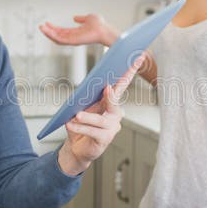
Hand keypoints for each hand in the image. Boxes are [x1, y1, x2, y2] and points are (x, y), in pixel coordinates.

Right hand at [39, 14, 119, 47]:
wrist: (104, 29)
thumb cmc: (99, 25)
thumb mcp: (88, 18)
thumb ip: (81, 19)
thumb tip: (75, 17)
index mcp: (76, 33)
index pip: (62, 31)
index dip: (54, 28)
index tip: (47, 23)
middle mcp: (73, 37)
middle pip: (58, 36)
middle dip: (48, 31)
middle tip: (41, 26)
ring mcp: (72, 40)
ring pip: (57, 38)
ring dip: (48, 34)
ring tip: (41, 28)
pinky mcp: (72, 41)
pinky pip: (60, 39)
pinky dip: (52, 35)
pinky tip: (47, 30)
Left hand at [57, 54, 144, 174]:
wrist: (76, 148)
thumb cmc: (80, 124)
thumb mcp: (81, 106)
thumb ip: (88, 97)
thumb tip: (90, 88)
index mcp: (110, 102)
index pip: (120, 84)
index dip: (128, 72)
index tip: (136, 59)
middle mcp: (115, 114)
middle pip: (115, 100)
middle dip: (112, 94)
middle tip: (107, 88)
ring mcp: (112, 127)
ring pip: (100, 120)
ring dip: (88, 117)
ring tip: (77, 115)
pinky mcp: (105, 139)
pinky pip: (92, 131)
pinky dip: (81, 128)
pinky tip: (70, 124)